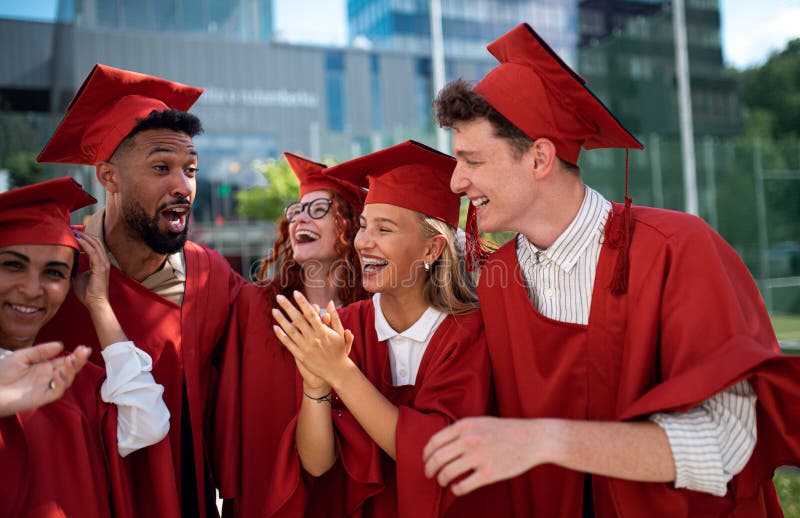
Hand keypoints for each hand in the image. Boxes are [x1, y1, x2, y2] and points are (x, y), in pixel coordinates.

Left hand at [0, 342, 91, 415]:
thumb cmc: (1, 373)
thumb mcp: (21, 356)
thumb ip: (40, 351)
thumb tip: (60, 345)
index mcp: (45, 367)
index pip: (65, 360)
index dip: (76, 355)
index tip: (83, 348)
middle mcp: (48, 377)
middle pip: (69, 370)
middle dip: (79, 361)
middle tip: (84, 351)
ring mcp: (45, 388)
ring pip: (66, 381)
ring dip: (72, 371)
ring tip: (73, 361)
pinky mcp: (41, 398)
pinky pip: (56, 392)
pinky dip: (60, 384)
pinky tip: (59, 374)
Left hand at [72, 231, 111, 308]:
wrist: (95, 303)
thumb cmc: (88, 293)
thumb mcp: (80, 277)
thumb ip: (77, 269)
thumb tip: (68, 264)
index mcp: (100, 263)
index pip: (95, 245)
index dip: (85, 238)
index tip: (74, 234)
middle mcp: (104, 261)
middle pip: (96, 241)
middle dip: (84, 234)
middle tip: (72, 229)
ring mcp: (104, 263)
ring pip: (95, 244)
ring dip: (84, 236)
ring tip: (73, 232)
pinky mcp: (100, 267)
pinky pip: (93, 251)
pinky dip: (85, 244)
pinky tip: (77, 239)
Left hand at [272, 292, 352, 386]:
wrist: (336, 371)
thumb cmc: (339, 350)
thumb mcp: (340, 333)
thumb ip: (334, 317)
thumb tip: (330, 302)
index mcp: (323, 331)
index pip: (311, 314)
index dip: (303, 303)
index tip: (295, 293)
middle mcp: (313, 339)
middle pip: (298, 319)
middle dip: (288, 307)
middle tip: (279, 297)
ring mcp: (306, 348)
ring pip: (291, 331)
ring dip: (281, 320)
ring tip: (274, 310)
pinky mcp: (301, 356)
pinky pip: (289, 344)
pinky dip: (281, 336)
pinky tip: (275, 327)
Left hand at [422, 416, 553, 494]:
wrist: (532, 439)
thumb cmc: (506, 431)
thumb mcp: (480, 422)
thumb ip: (461, 431)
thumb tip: (441, 444)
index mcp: (465, 426)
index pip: (434, 441)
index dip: (426, 454)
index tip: (426, 460)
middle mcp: (469, 440)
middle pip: (437, 459)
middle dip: (429, 469)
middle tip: (429, 474)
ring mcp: (478, 457)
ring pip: (447, 473)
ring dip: (441, 480)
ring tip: (444, 481)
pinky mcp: (488, 474)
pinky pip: (462, 486)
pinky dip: (456, 489)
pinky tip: (458, 487)